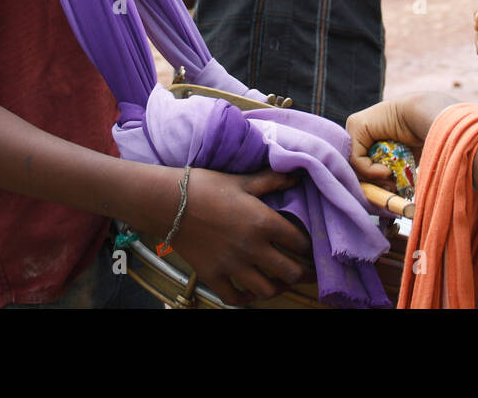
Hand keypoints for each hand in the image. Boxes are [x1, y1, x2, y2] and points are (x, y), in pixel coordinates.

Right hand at [170, 168, 310, 305]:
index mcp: (263, 222)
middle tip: (307, 271)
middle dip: (302, 273)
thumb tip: (296, 178)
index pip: (299, 242)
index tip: (310, 248)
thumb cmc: (205, 186)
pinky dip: (246, 298)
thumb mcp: (241, 181)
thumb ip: (271, 181)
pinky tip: (251, 292)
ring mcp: (232, 265)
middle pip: (290, 272)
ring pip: (266, 290)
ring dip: (278, 288)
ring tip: (281, 282)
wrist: (166, 201)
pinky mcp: (213, 276)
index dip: (309, 246)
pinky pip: (235, 297)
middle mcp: (252, 248)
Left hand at [346, 92, 455, 185]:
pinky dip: (369, 170)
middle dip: (371, 182)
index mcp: (372, 137)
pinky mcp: (356, 124)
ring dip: (372, 178)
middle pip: (355, 165)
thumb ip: (390, 173)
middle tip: (389, 190)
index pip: (361, 165)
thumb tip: (382, 196)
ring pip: (354, 163)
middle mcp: (362, 131)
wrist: (429, 119)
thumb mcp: (403, 162)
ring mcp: (357, 126)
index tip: (389, 191)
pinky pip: (355, 158)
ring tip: (391, 180)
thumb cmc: (423, 139)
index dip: (373, 182)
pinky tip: (386, 170)